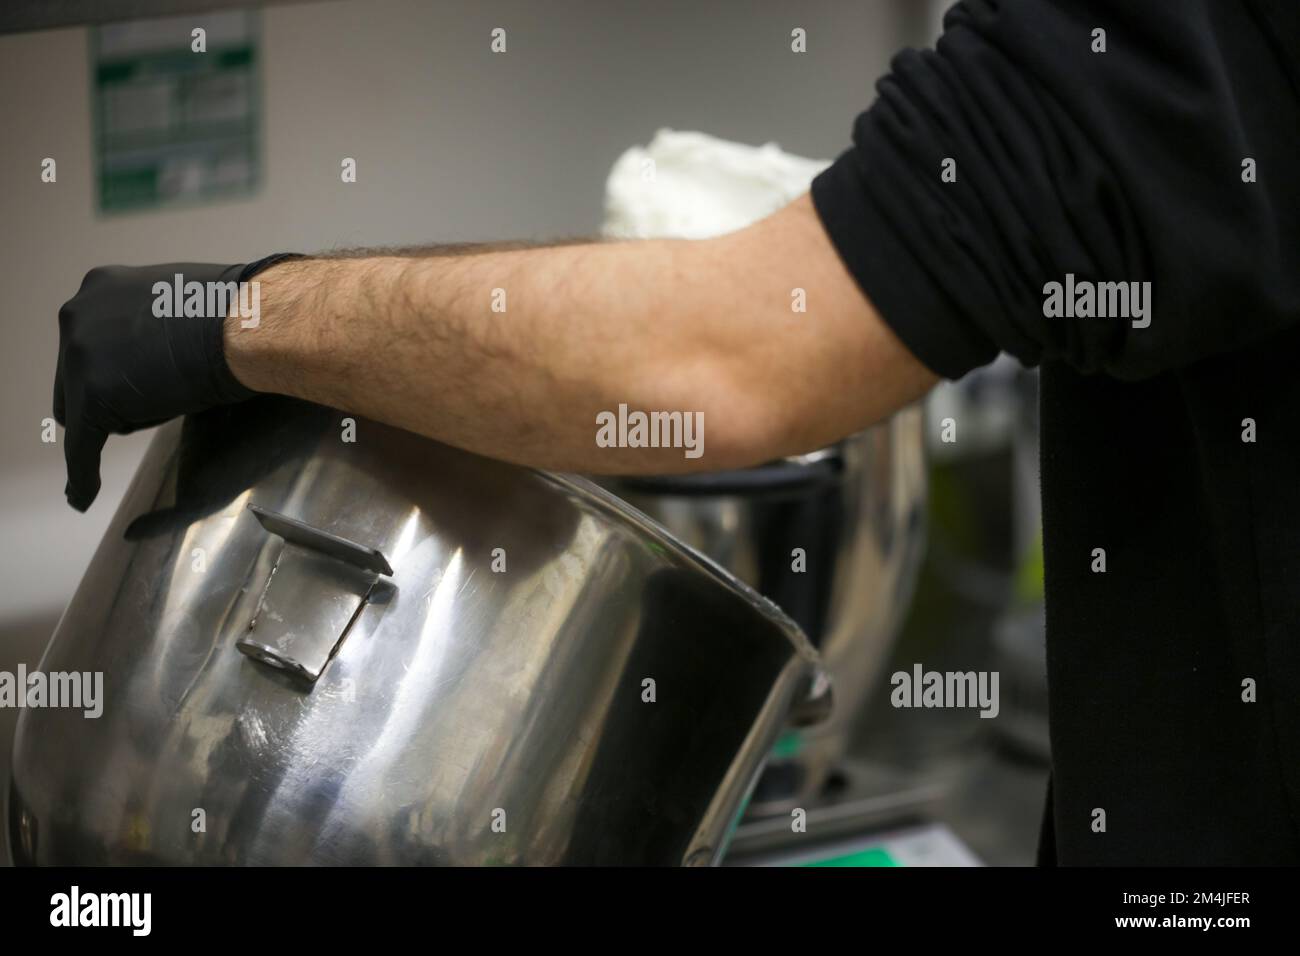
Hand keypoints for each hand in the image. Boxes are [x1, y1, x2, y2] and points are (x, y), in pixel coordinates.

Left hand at [53, 258, 287, 511]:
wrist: (252, 325)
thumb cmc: (238, 314)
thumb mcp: (183, 305)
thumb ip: (157, 323)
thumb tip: (162, 342)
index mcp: (101, 287)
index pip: (90, 346)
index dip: (115, 373)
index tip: (134, 386)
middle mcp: (79, 315)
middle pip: (74, 378)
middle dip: (109, 396)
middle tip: (160, 401)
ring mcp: (80, 355)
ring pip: (83, 410)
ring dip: (120, 418)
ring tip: (173, 407)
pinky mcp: (93, 396)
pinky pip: (82, 448)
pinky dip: (82, 475)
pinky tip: (84, 497)